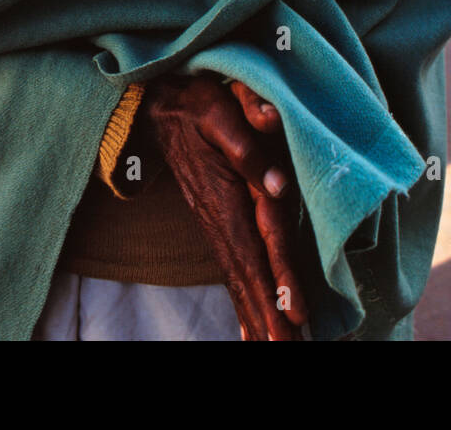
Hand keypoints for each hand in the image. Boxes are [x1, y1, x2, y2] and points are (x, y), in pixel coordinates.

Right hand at [143, 74, 307, 340]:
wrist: (159, 104)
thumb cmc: (197, 101)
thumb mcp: (221, 107)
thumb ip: (246, 140)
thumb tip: (277, 181)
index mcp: (227, 194)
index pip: (255, 248)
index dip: (275, 284)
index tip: (291, 319)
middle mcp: (220, 217)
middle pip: (247, 275)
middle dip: (267, 317)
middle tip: (288, 349)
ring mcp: (215, 223)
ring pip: (239, 278)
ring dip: (257, 317)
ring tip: (276, 348)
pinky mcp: (215, 223)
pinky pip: (232, 270)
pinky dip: (243, 303)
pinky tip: (251, 331)